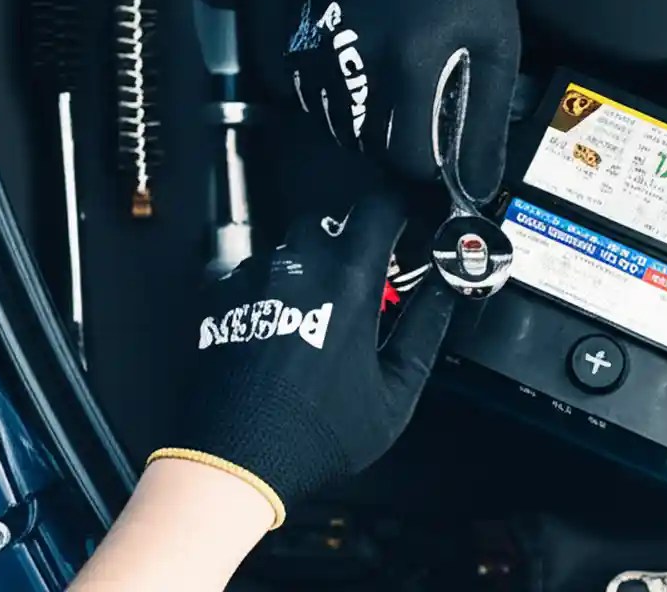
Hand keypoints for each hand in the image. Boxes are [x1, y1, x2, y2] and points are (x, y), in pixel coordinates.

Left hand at [150, 180, 453, 528]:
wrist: (235, 460)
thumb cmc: (316, 434)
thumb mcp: (395, 391)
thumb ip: (426, 328)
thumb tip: (447, 289)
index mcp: (347, 280)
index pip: (380, 206)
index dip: (401, 207)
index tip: (409, 223)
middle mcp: (296, 266)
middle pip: (332, 222)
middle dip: (352, 244)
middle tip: (365, 286)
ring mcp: (251, 277)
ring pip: (290, 250)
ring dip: (310, 269)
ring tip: (318, 318)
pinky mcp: (219, 296)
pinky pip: (254, 273)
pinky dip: (273, 290)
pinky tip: (281, 331)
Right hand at [274, 0, 518, 201]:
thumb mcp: (495, 40)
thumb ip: (489, 118)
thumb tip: (480, 184)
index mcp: (413, 62)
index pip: (407, 155)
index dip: (425, 165)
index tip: (436, 155)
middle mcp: (360, 61)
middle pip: (369, 147)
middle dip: (395, 146)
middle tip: (418, 121)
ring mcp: (323, 49)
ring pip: (336, 127)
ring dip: (364, 128)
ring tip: (392, 96)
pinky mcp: (301, 37)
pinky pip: (310, 97)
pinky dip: (334, 103)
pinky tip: (361, 78)